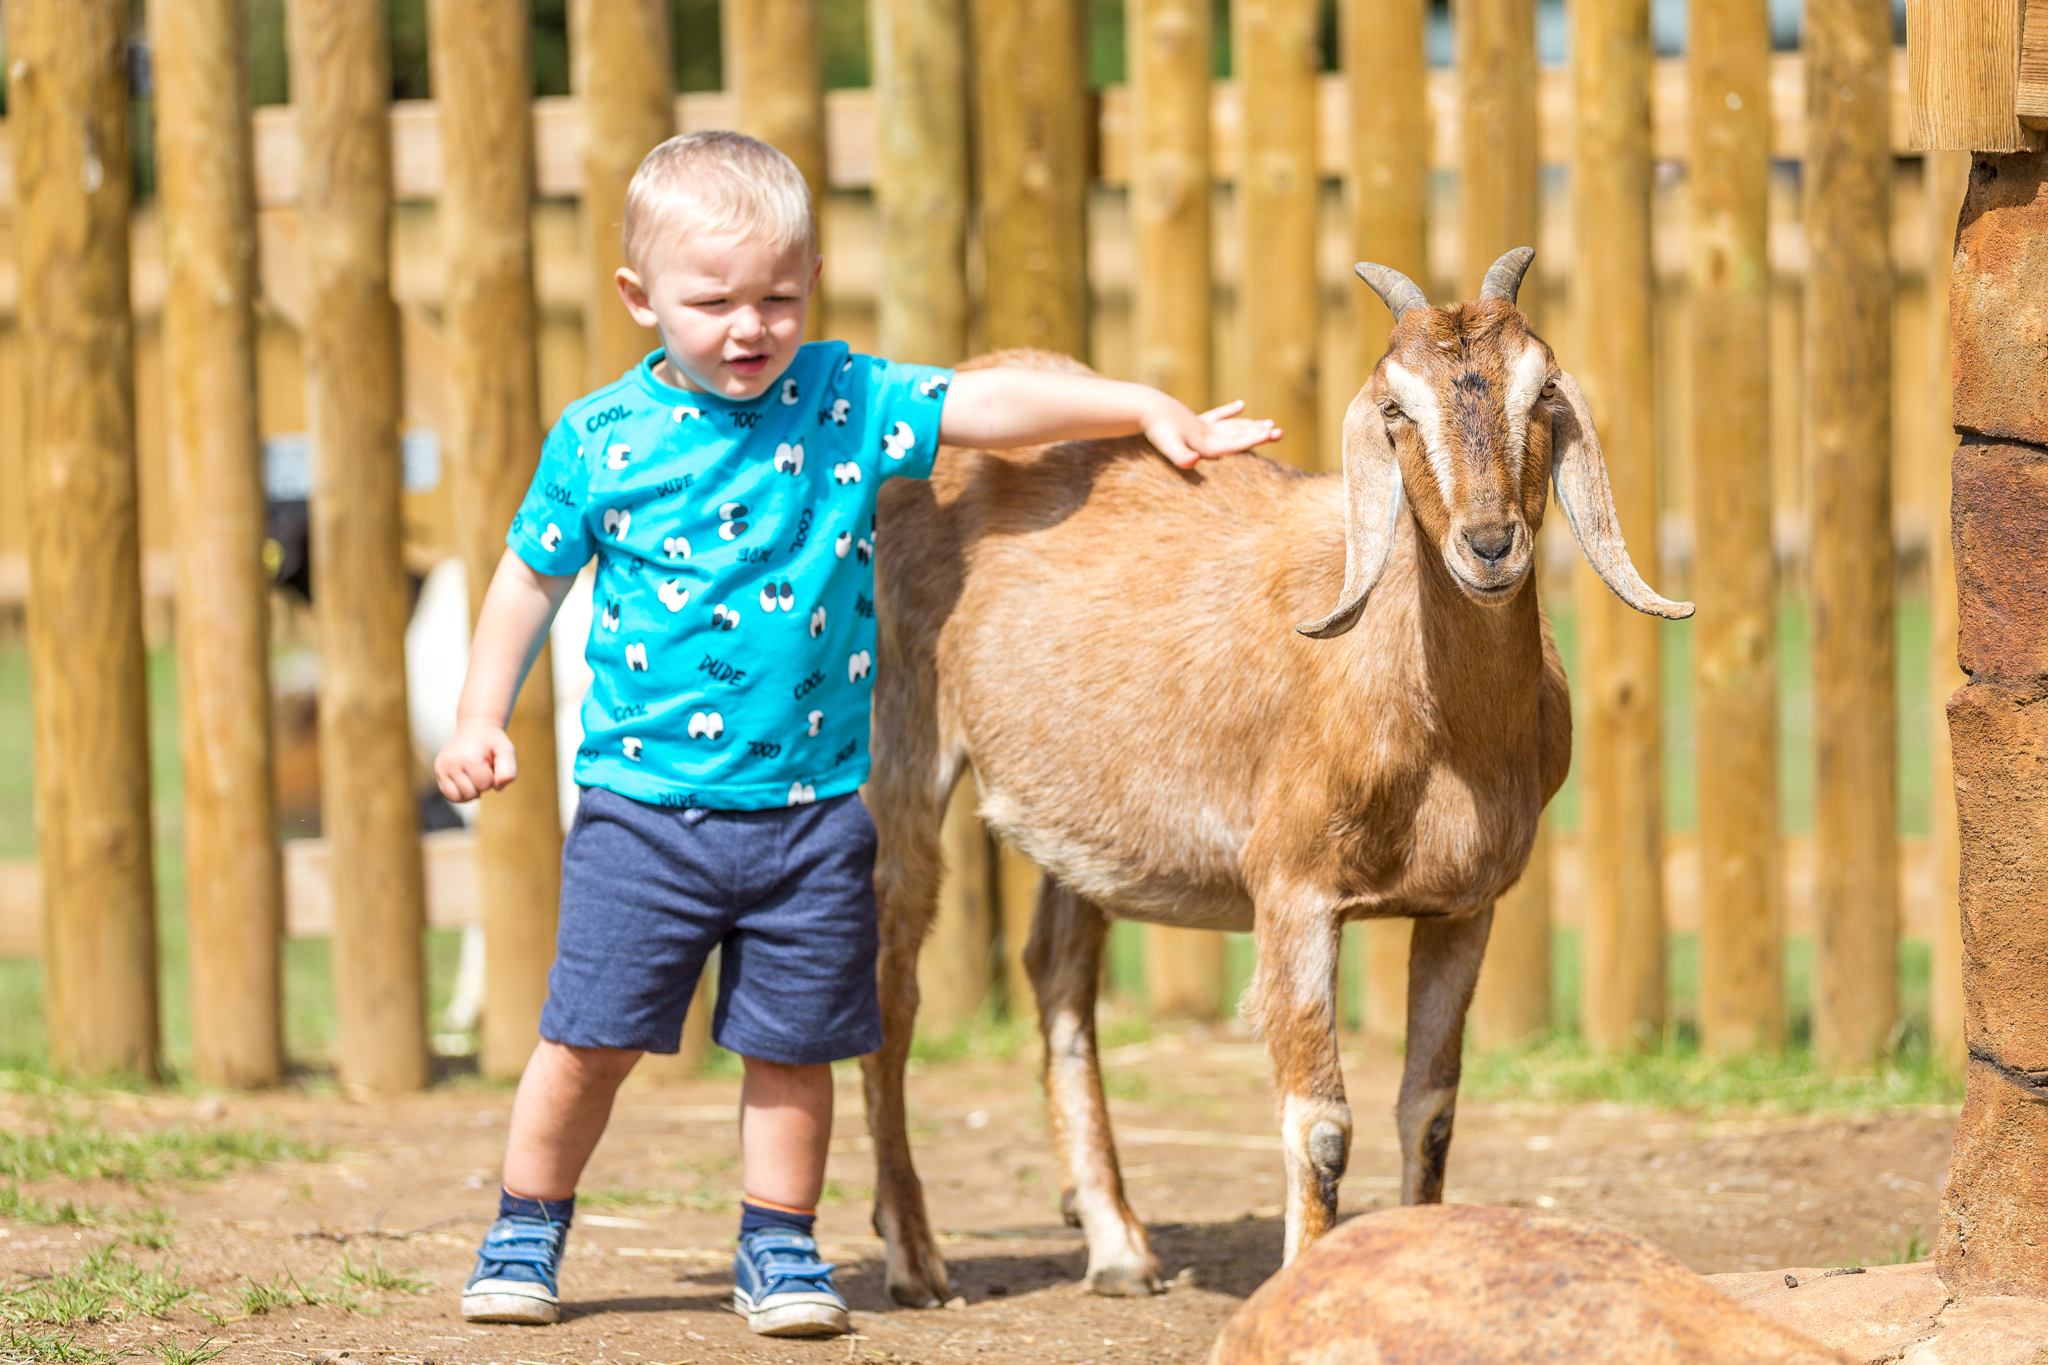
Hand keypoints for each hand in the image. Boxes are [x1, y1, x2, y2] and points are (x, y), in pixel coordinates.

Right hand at [435, 715, 517, 802]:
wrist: (475, 728)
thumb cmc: (492, 742)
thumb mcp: (507, 751)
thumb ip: (508, 771)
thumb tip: (497, 788)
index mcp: (469, 758)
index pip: (484, 785)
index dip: (492, 779)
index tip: (491, 765)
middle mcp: (452, 763)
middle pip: (470, 794)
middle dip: (481, 786)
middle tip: (483, 770)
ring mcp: (441, 767)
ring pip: (456, 798)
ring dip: (470, 792)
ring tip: (475, 777)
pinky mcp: (438, 770)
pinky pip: (448, 794)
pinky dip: (459, 792)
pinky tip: (467, 781)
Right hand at [1141, 397, 1282, 468]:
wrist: (1139, 413)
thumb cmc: (1155, 428)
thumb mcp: (1167, 443)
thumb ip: (1179, 455)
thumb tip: (1191, 462)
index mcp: (1204, 447)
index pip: (1234, 445)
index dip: (1251, 440)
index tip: (1268, 435)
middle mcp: (1206, 441)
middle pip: (1238, 439)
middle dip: (1258, 436)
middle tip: (1279, 433)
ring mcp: (1201, 432)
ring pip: (1232, 429)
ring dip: (1250, 427)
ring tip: (1269, 426)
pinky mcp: (1194, 423)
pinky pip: (1217, 417)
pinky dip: (1229, 412)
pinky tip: (1242, 405)